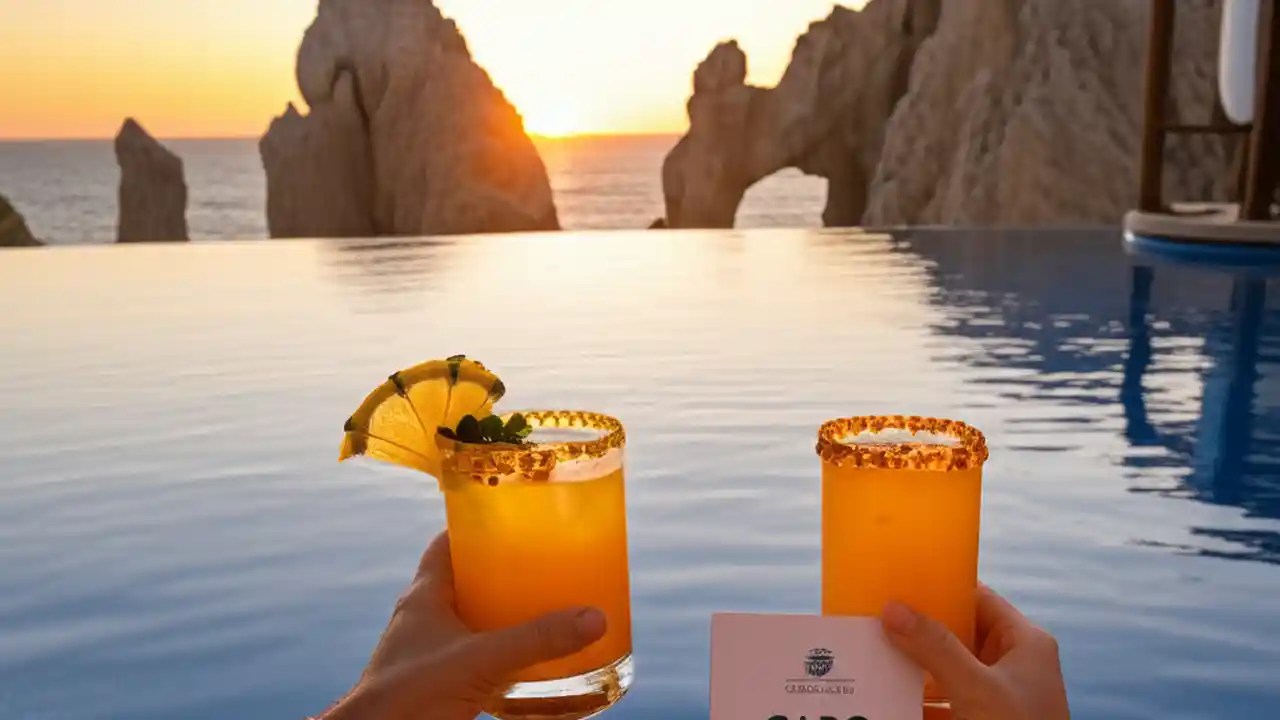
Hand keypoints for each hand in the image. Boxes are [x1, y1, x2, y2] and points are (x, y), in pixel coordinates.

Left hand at [318, 533, 606, 719]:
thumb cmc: (410, 695)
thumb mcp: (480, 660)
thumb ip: (535, 640)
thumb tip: (593, 618)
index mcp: (425, 595)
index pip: (447, 543)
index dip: (477, 527)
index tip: (514, 520)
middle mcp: (423, 618)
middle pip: (466, 580)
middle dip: (502, 575)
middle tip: (543, 568)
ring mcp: (427, 651)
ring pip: (470, 620)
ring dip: (501, 617)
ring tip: (543, 612)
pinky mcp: (436, 682)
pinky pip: (473, 658)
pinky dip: (498, 656)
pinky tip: (526, 664)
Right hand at [881, 584, 1069, 719]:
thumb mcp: (974, 688)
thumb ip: (934, 647)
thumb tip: (893, 608)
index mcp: (1025, 643)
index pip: (978, 599)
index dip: (941, 589)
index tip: (900, 585)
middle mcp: (1013, 665)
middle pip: (958, 635)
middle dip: (918, 632)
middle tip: (876, 621)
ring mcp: (999, 696)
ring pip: (947, 671)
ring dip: (914, 668)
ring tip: (874, 656)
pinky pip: (946, 703)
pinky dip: (919, 701)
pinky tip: (889, 698)